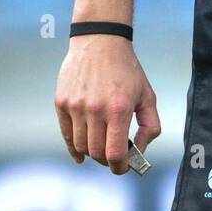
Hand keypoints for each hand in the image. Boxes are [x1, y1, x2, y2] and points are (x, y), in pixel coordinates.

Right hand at [54, 36, 160, 173]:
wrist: (100, 42)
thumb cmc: (127, 70)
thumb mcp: (147, 96)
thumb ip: (149, 126)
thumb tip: (139, 150)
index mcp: (119, 109)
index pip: (114, 153)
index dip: (119, 167)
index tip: (123, 168)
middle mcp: (95, 109)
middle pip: (96, 152)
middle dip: (107, 161)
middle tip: (113, 158)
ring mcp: (76, 106)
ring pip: (81, 146)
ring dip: (92, 153)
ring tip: (101, 147)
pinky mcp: (62, 103)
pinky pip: (66, 135)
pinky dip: (74, 149)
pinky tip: (80, 154)